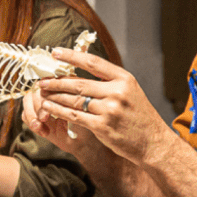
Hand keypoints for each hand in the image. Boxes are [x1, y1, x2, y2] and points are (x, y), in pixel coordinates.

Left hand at [31, 49, 172, 165]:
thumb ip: (110, 82)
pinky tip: (49, 108)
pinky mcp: (102, 127)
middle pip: (79, 83)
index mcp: (124, 79)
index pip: (93, 62)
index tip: (56, 53)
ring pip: (74, 100)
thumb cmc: (140, 117)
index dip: (72, 56)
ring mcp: (109, 110)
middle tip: (43, 80)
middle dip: (57, 81)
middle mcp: (117, 92)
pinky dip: (59, 111)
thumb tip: (84, 69)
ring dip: (55, 96)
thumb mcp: (131, 92)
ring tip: (42, 93)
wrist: (153, 143)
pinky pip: (74, 116)